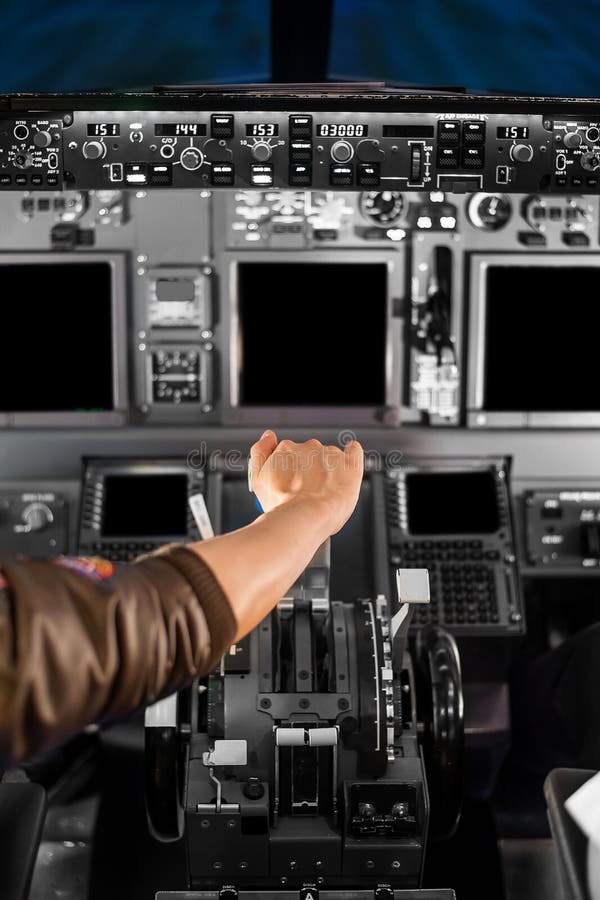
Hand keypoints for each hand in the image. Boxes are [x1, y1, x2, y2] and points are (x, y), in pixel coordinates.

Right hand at [249, 430, 363, 534]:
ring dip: (328, 470)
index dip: (290, 471)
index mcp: (286, 448)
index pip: (288, 454)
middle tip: (307, 492)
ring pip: (329, 457)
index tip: (291, 485)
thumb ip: (260, 452)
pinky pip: (354, 451)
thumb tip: (268, 436)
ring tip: (323, 493)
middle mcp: (308, 447)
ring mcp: (330, 454)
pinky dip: (352, 452)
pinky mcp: (349, 464)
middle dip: (308, 471)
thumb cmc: (282, 505)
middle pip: (309, 455)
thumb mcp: (257, 480)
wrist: (305, 518)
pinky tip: (349, 457)